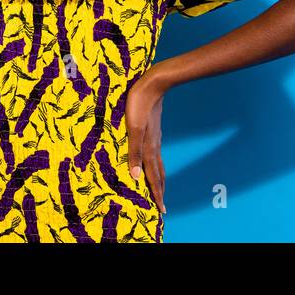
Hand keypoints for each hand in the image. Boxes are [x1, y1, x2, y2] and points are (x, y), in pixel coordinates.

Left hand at [125, 68, 167, 216]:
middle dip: (159, 190)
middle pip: (158, 173)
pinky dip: (154, 163)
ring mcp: (155, 137)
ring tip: (159, 187)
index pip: (153, 176)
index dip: (156, 193)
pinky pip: (155, 152)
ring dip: (158, 178)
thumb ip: (134, 152)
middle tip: (162, 205)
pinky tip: (151, 159)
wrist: (153, 83)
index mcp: (149, 148)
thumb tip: (135, 177)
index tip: (161, 210)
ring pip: (158, 163)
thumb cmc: (139, 103)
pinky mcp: (153, 129)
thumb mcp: (133, 128)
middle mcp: (154, 145)